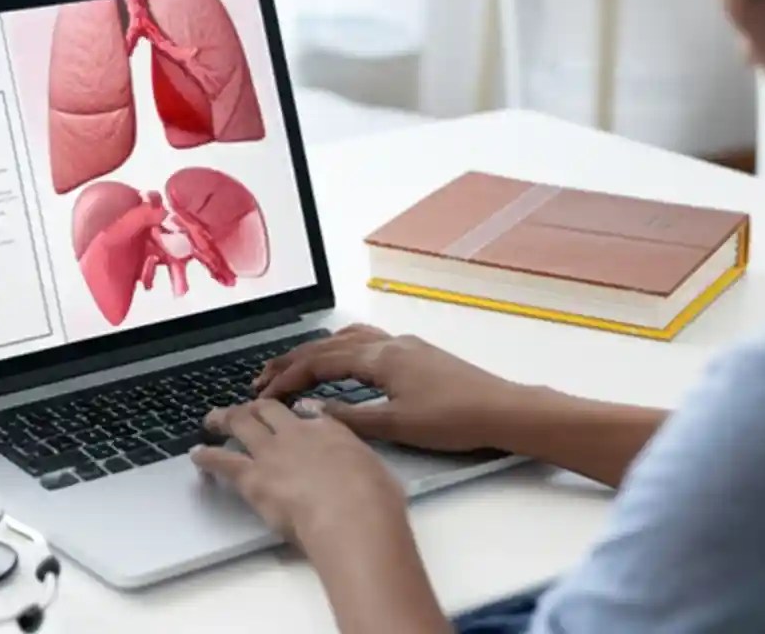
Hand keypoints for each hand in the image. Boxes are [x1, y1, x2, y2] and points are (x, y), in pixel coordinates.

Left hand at [190, 399, 406, 547]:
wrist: (350, 516)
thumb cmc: (374, 501)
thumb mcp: (376, 470)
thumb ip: (360, 461)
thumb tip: (359, 465)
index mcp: (332, 431)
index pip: (309, 413)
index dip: (296, 412)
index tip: (292, 413)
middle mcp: (298, 433)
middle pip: (269, 410)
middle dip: (254, 408)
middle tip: (245, 411)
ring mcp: (272, 452)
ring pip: (241, 424)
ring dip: (224, 419)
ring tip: (212, 420)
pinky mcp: (252, 476)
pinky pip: (222, 460)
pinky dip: (207, 456)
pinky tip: (197, 455)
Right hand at [254, 324, 557, 452]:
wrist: (501, 411)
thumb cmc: (452, 420)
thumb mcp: (395, 425)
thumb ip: (348, 417)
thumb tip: (308, 410)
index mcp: (380, 357)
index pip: (320, 362)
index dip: (288, 378)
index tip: (263, 394)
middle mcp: (389, 343)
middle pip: (329, 345)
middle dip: (293, 361)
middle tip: (263, 379)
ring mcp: (405, 345)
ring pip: (349, 339)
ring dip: (318, 351)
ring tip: (295, 367)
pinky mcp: (417, 354)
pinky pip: (368, 342)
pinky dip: (343, 349)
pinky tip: (344, 363)